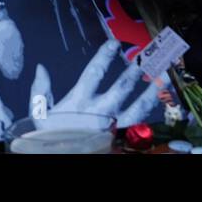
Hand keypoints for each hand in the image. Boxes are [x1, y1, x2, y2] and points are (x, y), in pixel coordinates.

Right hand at [28, 40, 159, 127]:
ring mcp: (115, 126)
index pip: (95, 72)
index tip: (115, 43)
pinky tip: (159, 99)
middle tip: (145, 56)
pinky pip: (142, 123)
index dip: (105, 55)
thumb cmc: (51, 138)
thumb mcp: (39, 115)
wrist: (63, 157)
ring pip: (139, 106)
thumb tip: (41, 68)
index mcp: (80, 101)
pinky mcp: (122, 138)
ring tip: (162, 74)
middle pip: (123, 87)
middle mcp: (101, 111)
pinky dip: (152, 110)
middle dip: (135, 70)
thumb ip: (40, 90)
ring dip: (152, 89)